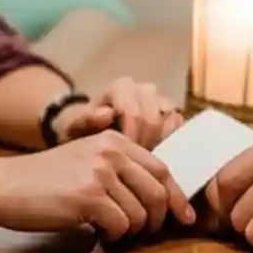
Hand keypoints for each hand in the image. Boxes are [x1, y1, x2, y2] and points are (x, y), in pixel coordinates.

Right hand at [0, 130, 195, 239]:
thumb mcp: (87, 160)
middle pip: (157, 192)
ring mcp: (100, 173)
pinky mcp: (88, 196)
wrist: (5, 186)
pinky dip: (114, 235)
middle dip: (157, 219)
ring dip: (131, 230)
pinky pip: (120, 224)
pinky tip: (99, 232)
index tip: (184, 217)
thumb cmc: (47, 180)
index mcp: (116, 140)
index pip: (162, 169)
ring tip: (113, 230)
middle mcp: (112, 152)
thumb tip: (160, 199)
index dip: (176, 196)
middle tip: (145, 232)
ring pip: (140, 213)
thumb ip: (121, 170)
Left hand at [56, 77, 184, 149]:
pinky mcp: (173, 114)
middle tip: (133, 165)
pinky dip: (168, 143)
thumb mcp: (74, 128)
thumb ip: (85, 120)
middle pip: (153, 119)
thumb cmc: (81, 132)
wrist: (90, 134)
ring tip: (141, 160)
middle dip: (143, 145)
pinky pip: (179, 128)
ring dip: (157, 144)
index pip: (134, 113)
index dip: (130, 139)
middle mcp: (144, 90)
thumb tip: (106, 114)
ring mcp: (161, 100)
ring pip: (169, 122)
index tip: (121, 159)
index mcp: (122, 87)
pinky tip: (152, 155)